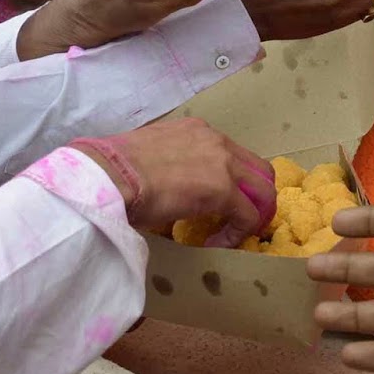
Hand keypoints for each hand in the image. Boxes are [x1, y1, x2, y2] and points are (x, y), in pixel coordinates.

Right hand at [72, 117, 275, 246]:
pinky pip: (248, 216)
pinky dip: (237, 233)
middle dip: (257, 195)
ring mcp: (223, 163)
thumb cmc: (114, 167)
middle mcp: (216, 141)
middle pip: (259, 169)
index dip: (233, 180)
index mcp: (196, 130)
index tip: (217, 202)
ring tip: (235, 232)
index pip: (231, 153)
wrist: (109, 173)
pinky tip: (216, 244)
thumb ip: (167, 162)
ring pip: (264, 191)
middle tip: (241, 218)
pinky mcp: (223, 190)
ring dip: (255, 214)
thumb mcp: (149, 154)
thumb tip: (163, 183)